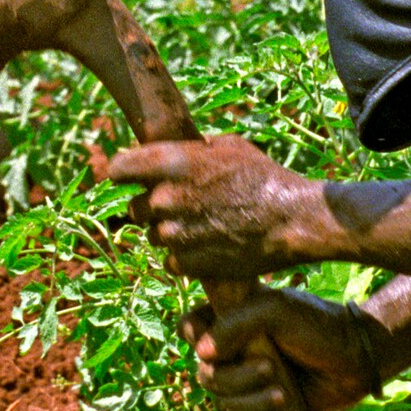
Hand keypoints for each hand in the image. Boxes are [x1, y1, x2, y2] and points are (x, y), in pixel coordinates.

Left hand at [104, 135, 320, 280]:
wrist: (292, 221)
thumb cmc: (264, 178)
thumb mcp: (230, 147)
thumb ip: (193, 149)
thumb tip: (176, 150)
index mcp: (172, 163)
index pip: (118, 168)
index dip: (123, 172)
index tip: (129, 177)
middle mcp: (165, 199)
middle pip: (134, 207)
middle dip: (152, 206)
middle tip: (180, 205)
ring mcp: (174, 234)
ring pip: (152, 235)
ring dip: (169, 231)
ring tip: (202, 225)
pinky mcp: (187, 263)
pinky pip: (170, 260)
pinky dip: (183, 256)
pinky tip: (207, 245)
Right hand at [182, 287, 382, 410]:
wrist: (357, 361)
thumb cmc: (319, 326)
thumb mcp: (278, 311)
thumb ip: (236, 324)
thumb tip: (202, 352)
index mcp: (232, 318)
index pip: (191, 326)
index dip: (194, 337)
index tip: (211, 345)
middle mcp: (235, 350)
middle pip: (206, 373)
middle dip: (236, 378)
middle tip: (270, 370)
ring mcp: (248, 380)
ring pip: (223, 402)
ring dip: (250, 403)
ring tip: (282, 396)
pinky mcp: (264, 408)